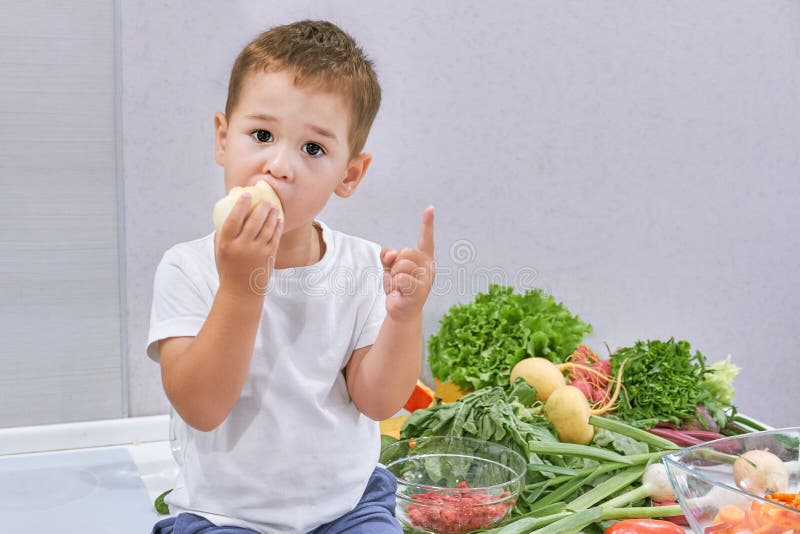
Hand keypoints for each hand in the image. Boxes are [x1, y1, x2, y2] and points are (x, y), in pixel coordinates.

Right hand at [214, 193, 282, 297]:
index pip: (233, 219)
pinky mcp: (269, 256)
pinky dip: (277, 226)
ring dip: (272, 214)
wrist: (241, 291)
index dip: (240, 205)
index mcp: (227, 244)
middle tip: (266, 200)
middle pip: (254, 221)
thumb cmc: (228, 267)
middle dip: (261, 207)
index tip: (246, 194)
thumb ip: (222, 233)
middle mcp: (242, 247)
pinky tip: (279, 219)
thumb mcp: (219, 251)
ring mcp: (257, 251)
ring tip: (273, 206)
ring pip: (267, 227)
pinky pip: (274, 237)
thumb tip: (228, 211)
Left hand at [381, 206, 435, 321]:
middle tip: (397, 278)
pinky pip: (401, 279)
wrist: (401, 311)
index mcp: (424, 258)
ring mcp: (426, 279)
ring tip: (399, 286)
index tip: (430, 208)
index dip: (427, 224)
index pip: (426, 239)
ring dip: (394, 276)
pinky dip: (395, 285)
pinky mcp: (420, 291)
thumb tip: (391, 254)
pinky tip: (399, 293)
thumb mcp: (389, 267)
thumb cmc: (399, 287)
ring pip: (402, 265)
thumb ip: (388, 255)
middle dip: (395, 265)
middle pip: (406, 252)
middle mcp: (428, 267)